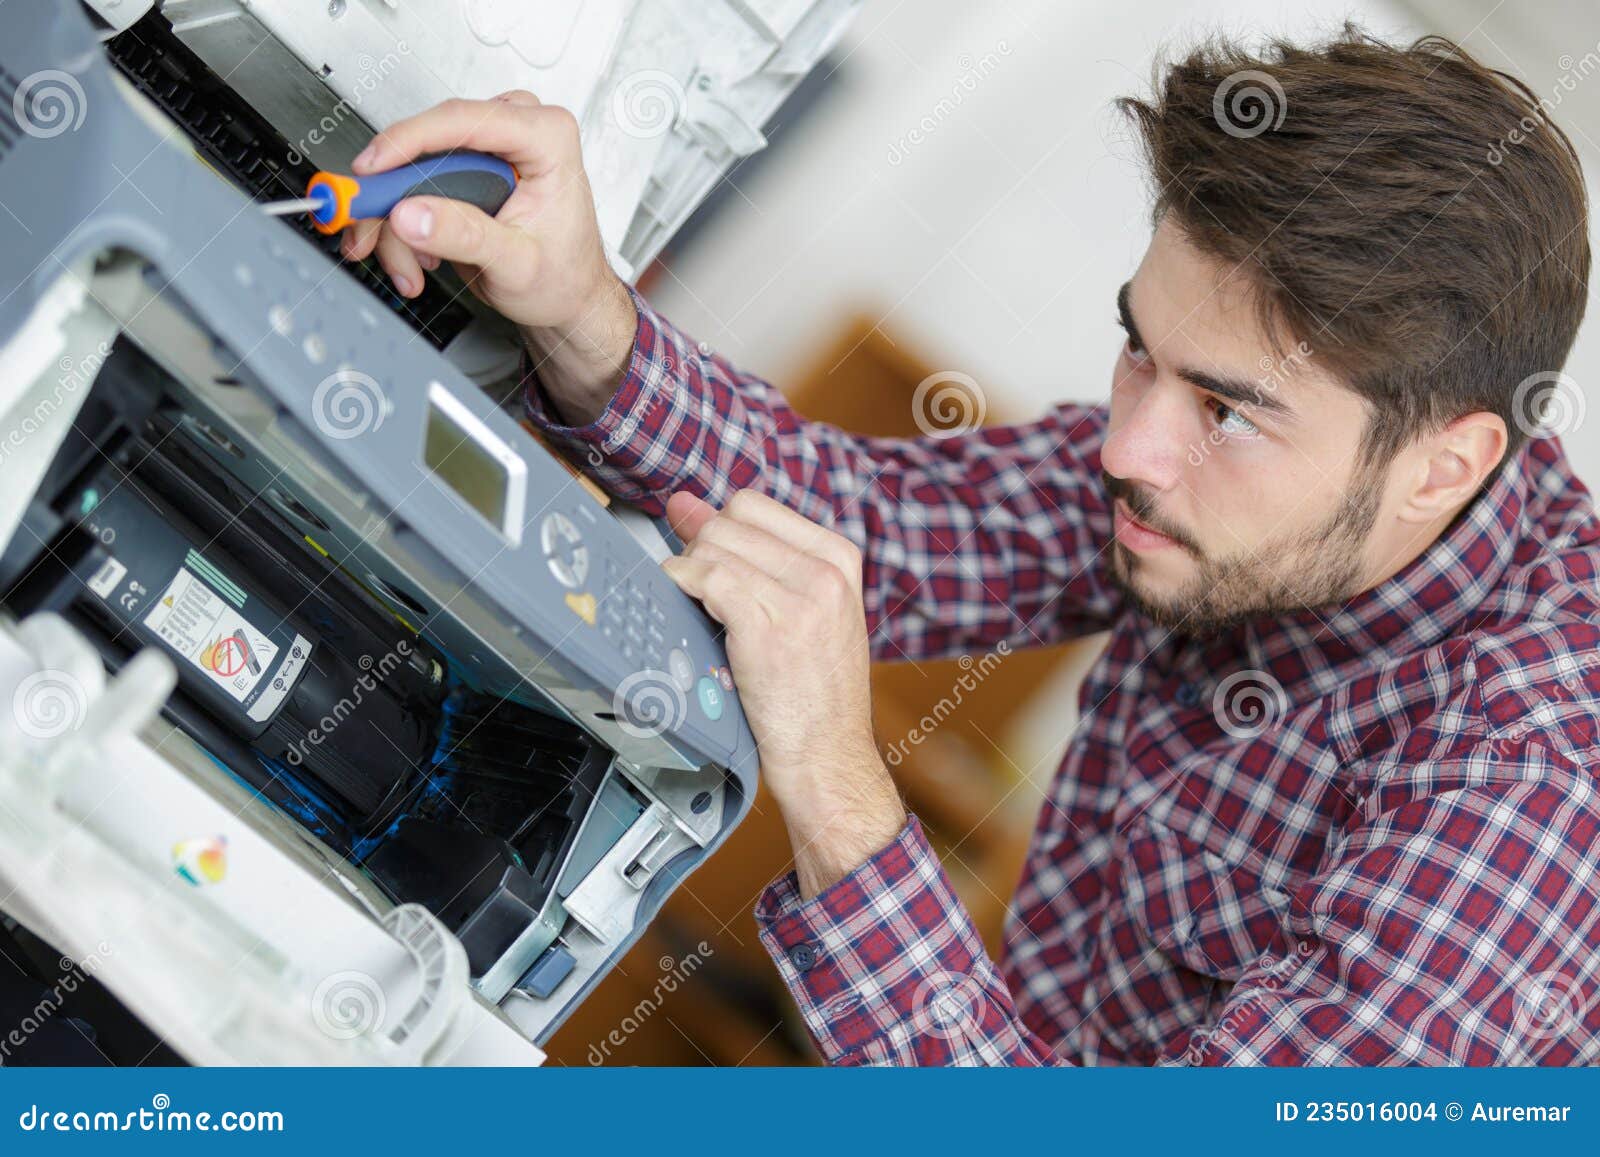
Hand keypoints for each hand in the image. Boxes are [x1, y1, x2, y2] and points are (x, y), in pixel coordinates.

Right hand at [344, 93, 636, 422]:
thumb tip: (410, 214)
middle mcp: (516, 131)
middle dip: (393, 198)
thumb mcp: (517, 264)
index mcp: (546, 138)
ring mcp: (487, 148)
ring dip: (395, 222)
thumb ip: (465, 237)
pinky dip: (402, 225)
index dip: (407, 141)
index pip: (463, 120)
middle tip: (366, 232)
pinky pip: (412, 185)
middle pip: (427, 146)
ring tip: (406, 268)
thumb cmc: (563, 277)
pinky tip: (417, 259)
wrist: (568, 298)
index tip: (370, 169)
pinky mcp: (465, 168)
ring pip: (411, 169)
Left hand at [661, 490, 905, 897]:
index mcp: (839, 557)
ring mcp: (800, 598)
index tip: (704, 553)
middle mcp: (825, 572)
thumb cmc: (813, 690)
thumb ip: (751, 554)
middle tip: (700, 592)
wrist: (828, 755)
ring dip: (689, 572)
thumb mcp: (802, 609)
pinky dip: (680, 585)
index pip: (753, 505)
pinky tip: (683, 606)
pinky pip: (705, 578)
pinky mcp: (768, 626)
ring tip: (699, 609)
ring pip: (714, 547)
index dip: (716, 527)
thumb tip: (686, 504)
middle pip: (729, 521)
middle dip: (701, 549)